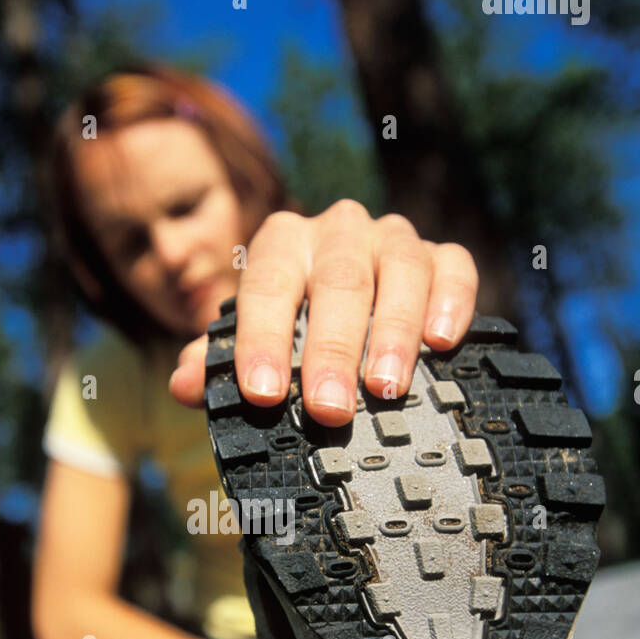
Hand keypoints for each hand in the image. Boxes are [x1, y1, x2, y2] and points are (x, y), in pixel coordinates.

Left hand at [169, 201, 478, 425]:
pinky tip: (442, 342)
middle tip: (328, 409)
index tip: (262, 394)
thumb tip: (185, 386)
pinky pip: (454, 267)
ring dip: (394, 333)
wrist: (355, 305)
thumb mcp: (252, 341)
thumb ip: (217, 361)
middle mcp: (338, 229)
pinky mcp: (441, 255)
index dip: (262, 341)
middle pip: (338, 281)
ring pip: (399, 270)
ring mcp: (393, 237)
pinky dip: (451, 301)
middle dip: (331, 350)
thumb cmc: (293, 327)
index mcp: (282, 242)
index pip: (266, 285)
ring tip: (386, 388)